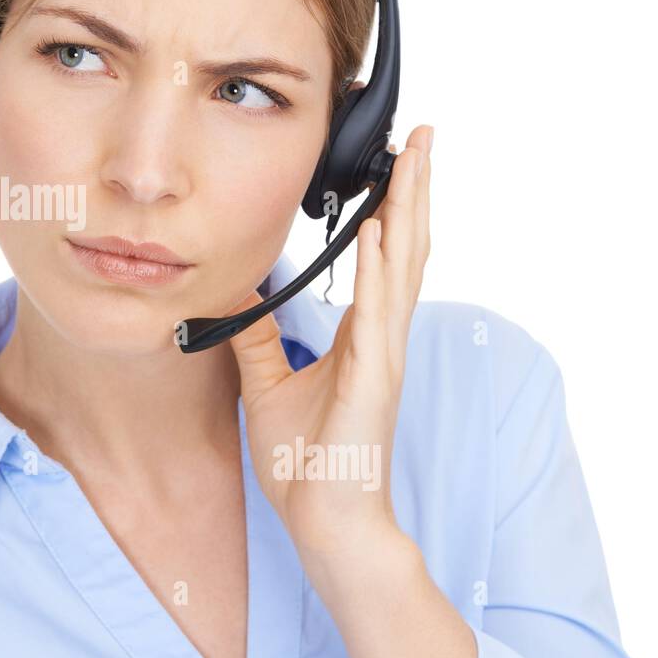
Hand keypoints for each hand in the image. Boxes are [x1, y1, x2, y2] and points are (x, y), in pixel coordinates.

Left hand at [226, 123, 433, 562]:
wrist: (325, 522)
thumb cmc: (307, 463)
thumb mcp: (267, 385)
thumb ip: (256, 339)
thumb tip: (237, 297)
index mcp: (361, 337)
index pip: (383, 257)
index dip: (390, 208)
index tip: (393, 162)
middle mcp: (381, 337)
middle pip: (405, 247)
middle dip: (412, 189)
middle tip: (420, 135)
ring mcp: (384, 354)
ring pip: (403, 266)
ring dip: (408, 209)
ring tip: (412, 157)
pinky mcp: (375, 377)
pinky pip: (379, 310)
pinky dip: (381, 266)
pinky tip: (381, 227)